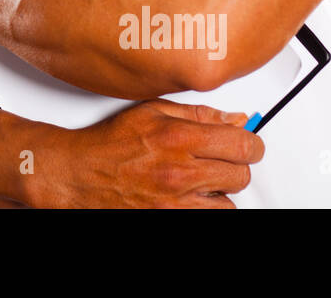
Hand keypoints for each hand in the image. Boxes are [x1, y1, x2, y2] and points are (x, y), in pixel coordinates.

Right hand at [24, 100, 264, 207]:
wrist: (79, 173)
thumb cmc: (110, 142)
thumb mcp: (152, 111)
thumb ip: (198, 115)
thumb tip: (234, 119)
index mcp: (179, 138)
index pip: (243, 145)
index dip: (250, 144)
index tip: (245, 144)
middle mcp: (180, 172)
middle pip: (241, 175)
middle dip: (234, 166)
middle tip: (219, 160)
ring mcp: (176, 203)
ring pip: (229, 203)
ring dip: (220, 191)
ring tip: (200, 180)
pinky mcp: (169, 219)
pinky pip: (208, 218)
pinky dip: (204, 208)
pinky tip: (191, 196)